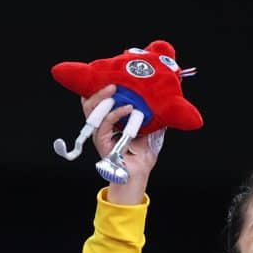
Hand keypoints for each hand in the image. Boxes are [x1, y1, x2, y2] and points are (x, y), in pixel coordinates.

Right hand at [80, 84, 160, 203]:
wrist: (138, 175)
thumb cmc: (141, 157)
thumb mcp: (150, 132)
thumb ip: (152, 118)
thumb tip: (162, 103)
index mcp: (110, 121)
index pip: (100, 101)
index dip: (101, 88)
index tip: (113, 76)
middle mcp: (102, 126)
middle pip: (90, 102)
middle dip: (98, 89)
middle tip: (112, 81)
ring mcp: (100, 134)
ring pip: (91, 110)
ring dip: (102, 97)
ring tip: (114, 89)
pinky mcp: (101, 142)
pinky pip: (104, 124)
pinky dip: (115, 114)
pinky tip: (127, 109)